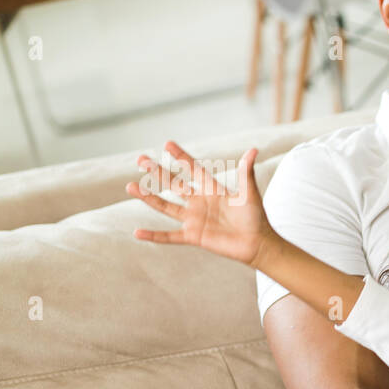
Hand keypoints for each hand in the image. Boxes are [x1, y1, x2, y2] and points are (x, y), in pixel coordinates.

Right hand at [126, 141, 275, 267]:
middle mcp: (199, 202)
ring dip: (148, 197)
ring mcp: (194, 219)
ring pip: (166, 206)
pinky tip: (137, 233)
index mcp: (212, 189)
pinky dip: (154, 236)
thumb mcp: (249, 193)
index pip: (194, 169)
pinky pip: (169, 236)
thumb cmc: (255, 217)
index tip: (167, 144)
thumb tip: (253, 149)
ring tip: (130, 186)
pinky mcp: (193, 236)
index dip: (181, 157)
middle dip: (158, 173)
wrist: (258, 244)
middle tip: (140, 159)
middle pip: (174, 185)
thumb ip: (246, 173)